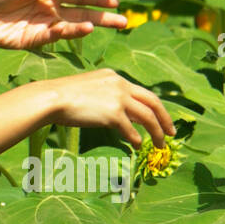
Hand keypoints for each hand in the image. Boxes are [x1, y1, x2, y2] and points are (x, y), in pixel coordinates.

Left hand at [0, 0, 127, 50]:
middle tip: (124, 21)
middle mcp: (52, 9)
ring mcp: (46, 26)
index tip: (114, 1)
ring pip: (74, 27)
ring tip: (107, 24)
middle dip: (103, 17)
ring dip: (91, 26)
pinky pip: (57, 36)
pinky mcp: (36, 40)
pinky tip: (83, 28)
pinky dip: (71, 32)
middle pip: (83, 13)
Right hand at [47, 68, 175, 148]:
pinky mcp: (113, 113)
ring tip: (161, 145)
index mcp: (115, 77)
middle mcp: (120, 84)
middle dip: (165, 118)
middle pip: (153, 101)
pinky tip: (138, 146)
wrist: (52, 98)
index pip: (142, 92)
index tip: (160, 118)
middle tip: (172, 132)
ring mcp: (118, 98)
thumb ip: (107, 98)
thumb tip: (120, 116)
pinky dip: (137, 139)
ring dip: (157, 132)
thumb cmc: (64, 97)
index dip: (154, 107)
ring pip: (148, 117)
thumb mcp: (90, 90)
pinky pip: (132, 130)